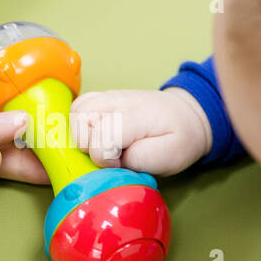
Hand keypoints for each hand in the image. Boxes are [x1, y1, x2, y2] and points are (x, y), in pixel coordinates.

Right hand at [68, 87, 211, 175]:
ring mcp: (107, 96)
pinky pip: (77, 108)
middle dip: (89, 145)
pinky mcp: (101, 99)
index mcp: (135, 115)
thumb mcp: (169, 156)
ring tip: (102, 145)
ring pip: (75, 112)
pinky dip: (79, 124)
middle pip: (80, 120)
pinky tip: (95, 135)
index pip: (101, 137)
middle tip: (111, 155)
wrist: (185, 115)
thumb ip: (140, 161)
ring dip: (81, 135)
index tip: (120, 163)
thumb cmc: (178, 138)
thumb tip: (115, 161)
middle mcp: (117, 100)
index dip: (105, 159)